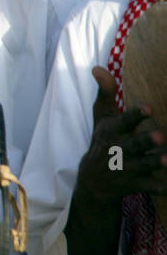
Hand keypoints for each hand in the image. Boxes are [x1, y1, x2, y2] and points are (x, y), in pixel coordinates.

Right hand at [75, 67, 166, 207]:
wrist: (94, 180)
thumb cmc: (104, 141)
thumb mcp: (102, 118)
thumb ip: (105, 93)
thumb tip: (98, 67)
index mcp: (113, 131)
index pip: (124, 121)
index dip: (136, 115)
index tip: (148, 108)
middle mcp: (120, 149)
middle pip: (134, 144)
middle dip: (145, 140)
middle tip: (158, 135)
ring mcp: (128, 168)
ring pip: (144, 165)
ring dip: (156, 162)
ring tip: (166, 158)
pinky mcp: (136, 184)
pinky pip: (151, 187)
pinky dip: (162, 187)